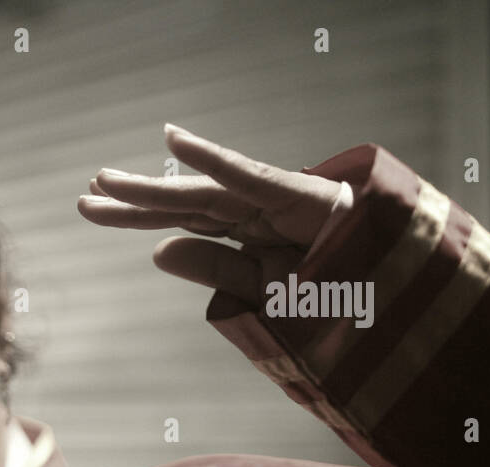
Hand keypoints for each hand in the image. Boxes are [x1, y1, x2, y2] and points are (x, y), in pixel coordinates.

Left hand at [76, 124, 342, 308]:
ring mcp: (278, 203)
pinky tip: (172, 141)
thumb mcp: (266, 293)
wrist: (403, 302)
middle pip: (184, 203)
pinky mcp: (303, 198)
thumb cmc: (340, 298)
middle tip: (86, 194)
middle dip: (134, 200)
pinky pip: (250, 177)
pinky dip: (213, 159)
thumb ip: (216, 269)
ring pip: (206, 192)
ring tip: (107, 181)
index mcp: (246, 234)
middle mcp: (256, 212)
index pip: (179, 221)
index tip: (90, 208)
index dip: (135, 215)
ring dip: (156, 187)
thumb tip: (158, 250)